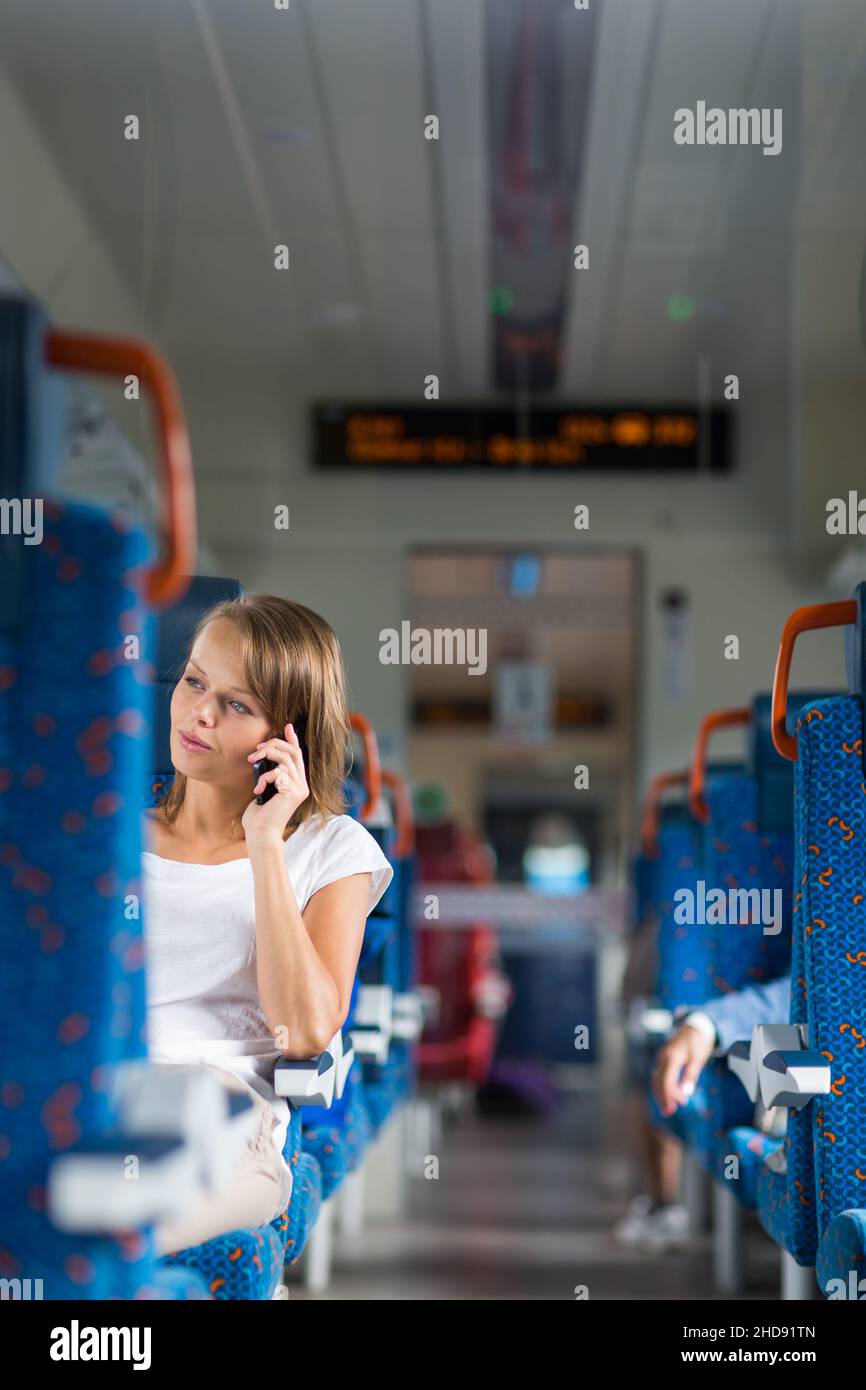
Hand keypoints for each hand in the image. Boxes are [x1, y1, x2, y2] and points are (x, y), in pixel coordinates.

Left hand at [241, 722, 308, 841]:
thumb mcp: (264, 789)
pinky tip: (258, 790)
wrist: (260, 834)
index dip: (293, 739)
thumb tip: (264, 758)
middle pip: (293, 751)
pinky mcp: (293, 792)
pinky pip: (278, 773)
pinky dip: (264, 777)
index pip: (297, 755)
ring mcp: (299, 788)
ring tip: (252, 762)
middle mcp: (302, 785)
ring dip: (266, 756)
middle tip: (257, 750)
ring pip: (286, 758)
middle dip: (274, 745)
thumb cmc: (259, 816)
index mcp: (296, 783)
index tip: (287, 727)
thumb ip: (270, 775)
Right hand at [650, 1023, 714, 1116]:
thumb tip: (686, 1093)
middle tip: (669, 1112)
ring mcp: (662, 1057)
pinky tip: (668, 1094)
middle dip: (662, 1097)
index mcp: (671, 1057)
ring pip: (656, 1078)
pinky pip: (659, 1074)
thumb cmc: (699, 1041)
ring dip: (661, 1093)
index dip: (671, 1094)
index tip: (680, 1104)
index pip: (666, 1080)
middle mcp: (663, 1057)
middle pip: (658, 1081)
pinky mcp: (664, 1058)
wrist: (696, 1025)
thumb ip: (691, 1075)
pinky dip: (661, 1086)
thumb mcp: (698, 1058)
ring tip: (668, 1107)